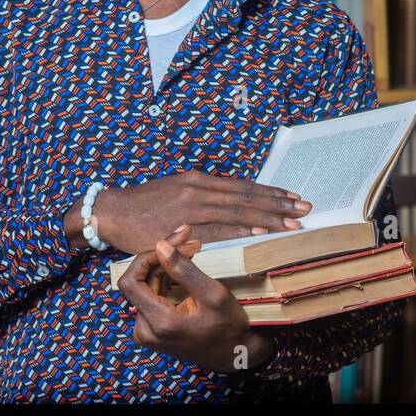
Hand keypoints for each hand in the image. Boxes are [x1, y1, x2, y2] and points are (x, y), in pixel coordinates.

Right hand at [64, 170, 310, 253]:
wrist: (111, 212)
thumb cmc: (146, 204)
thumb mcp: (177, 190)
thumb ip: (204, 196)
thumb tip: (232, 206)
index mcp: (199, 181)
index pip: (243, 187)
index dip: (269, 193)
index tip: (293, 197)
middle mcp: (198, 190)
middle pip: (246, 197)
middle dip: (278, 204)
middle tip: (305, 208)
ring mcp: (190, 207)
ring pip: (237, 212)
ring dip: (268, 218)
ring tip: (292, 222)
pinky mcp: (180, 228)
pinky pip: (217, 231)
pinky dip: (241, 232)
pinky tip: (260, 235)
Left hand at [117, 226, 275, 372]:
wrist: (234, 353)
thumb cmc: (228, 327)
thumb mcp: (212, 294)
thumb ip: (183, 270)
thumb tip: (161, 246)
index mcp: (158, 323)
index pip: (130, 282)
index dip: (146, 258)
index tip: (170, 245)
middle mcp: (145, 330)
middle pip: (139, 282)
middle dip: (162, 258)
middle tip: (189, 242)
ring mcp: (147, 331)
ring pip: (146, 287)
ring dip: (165, 267)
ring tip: (191, 251)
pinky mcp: (152, 329)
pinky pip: (151, 296)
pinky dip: (166, 279)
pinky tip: (183, 267)